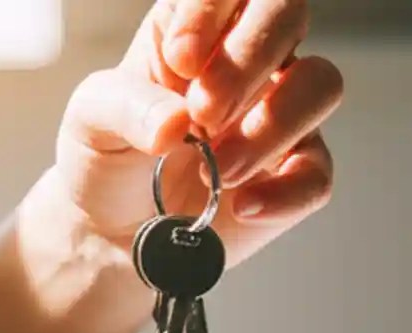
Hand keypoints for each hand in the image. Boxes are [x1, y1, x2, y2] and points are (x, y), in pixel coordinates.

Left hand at [52, 0, 342, 267]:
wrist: (118, 231)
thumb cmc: (109, 158)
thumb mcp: (91, 121)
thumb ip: (124, 107)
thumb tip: (177, 121)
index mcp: (198, 28)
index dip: (213, 12)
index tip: (181, 62)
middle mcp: (250, 62)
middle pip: (286, 14)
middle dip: (247, 60)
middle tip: (204, 113)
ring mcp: (282, 116)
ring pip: (320, 84)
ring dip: (270, 126)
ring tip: (217, 168)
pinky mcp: (298, 174)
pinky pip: (317, 173)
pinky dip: (283, 193)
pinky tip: (242, 205)